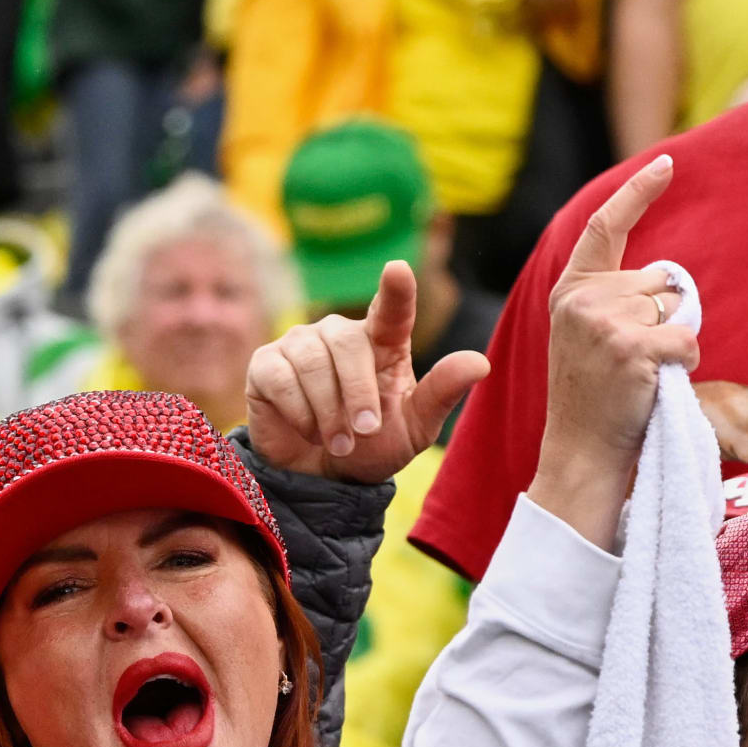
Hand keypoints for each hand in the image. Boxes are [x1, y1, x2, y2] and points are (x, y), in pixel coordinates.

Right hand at [247, 260, 483, 481]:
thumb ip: (441, 393)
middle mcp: (339, 333)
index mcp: (382, 342)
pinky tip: (307, 430)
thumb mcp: (414, 428)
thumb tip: (481, 363)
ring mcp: (299, 344)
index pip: (391, 309)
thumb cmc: (372, 446)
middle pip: (347, 344)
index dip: (395, 290)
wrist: (321, 477)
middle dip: (357, 393)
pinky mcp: (266, 364)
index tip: (397, 269)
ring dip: (328, 411)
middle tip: (363, 432)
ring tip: (337, 442)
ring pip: (311, 362)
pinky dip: (299, 414)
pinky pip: (280, 378)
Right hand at [527, 157, 697, 547]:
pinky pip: (686, 339)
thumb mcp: (589, 338)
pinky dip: (684, 364)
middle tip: (630, 364)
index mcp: (569, 291)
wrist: (580, 455)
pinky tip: (653, 386)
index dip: (637, 192)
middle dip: (659, 318)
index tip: (666, 163)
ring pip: (674, 311)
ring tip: (637, 378)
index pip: (604, 227)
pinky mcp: (631, 346)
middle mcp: (582, 298)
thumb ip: (614, 302)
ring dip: (671, 345)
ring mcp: (604, 321)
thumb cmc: (594, 402)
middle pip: (658, 282)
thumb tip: (671, 284)